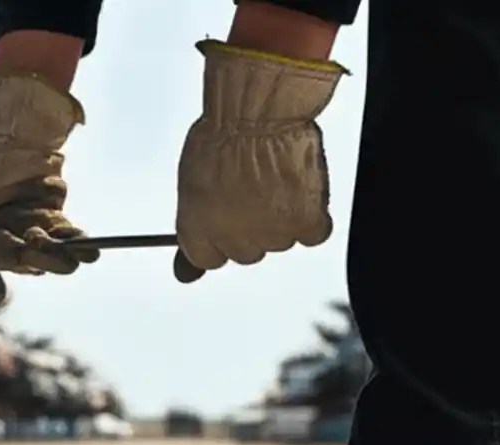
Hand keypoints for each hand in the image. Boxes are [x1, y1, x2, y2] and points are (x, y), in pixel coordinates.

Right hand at [0, 71, 98, 306]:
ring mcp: (26, 224)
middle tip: (50, 258)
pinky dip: (75, 242)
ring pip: (43, 251)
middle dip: (34, 260)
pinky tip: (88, 249)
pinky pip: (63, 235)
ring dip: (58, 256)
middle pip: (16, 260)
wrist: (17, 124)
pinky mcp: (50, 213)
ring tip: (75, 257)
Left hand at [174, 40, 345, 282]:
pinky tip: (301, 187)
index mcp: (199, 231)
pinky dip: (312, 215)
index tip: (228, 216)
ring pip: (281, 241)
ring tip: (277, 178)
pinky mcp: (307, 223)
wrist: (257, 113)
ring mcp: (272, 234)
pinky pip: (314, 234)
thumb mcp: (191, 184)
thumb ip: (193, 232)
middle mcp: (234, 240)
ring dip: (283, 217)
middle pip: (247, 252)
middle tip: (255, 188)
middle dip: (251, 225)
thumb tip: (184, 275)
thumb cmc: (221, 135)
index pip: (209, 259)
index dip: (220, 236)